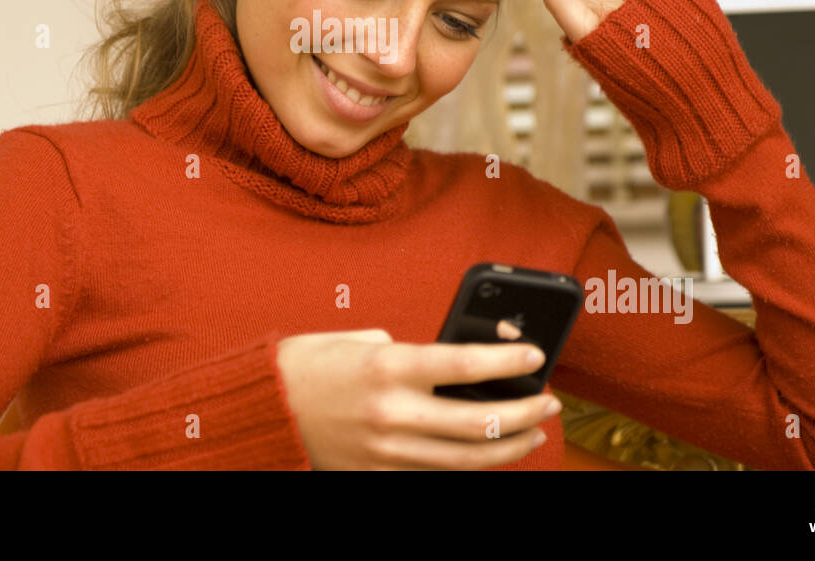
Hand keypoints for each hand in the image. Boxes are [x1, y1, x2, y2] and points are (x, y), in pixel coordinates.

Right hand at [275, 328, 561, 469]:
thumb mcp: (362, 340)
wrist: (266, 407)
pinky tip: (489, 451)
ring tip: (533, 432)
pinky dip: (470, 463)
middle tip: (548, 401)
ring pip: (467, 459)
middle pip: (480, 422)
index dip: (510, 362)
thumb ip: (410, 353)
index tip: (535, 356)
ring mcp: (388, 450)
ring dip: (509, 446)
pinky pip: (437, 474)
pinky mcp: (380, 474)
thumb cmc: (311, 364)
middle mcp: (393, 412)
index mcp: (389, 367)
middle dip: (526, 412)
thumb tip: (455, 366)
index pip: (467, 366)